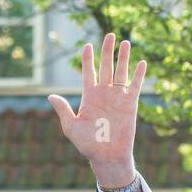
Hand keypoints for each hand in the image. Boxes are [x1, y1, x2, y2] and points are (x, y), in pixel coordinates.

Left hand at [47, 33, 146, 187]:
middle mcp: (103, 94)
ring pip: (120, 72)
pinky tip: (141, 62)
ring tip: (125, 42)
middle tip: (109, 35)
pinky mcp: (130, 104)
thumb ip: (63, 110)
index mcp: (89, 97)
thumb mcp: (71, 127)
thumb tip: (51, 96)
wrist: (106, 156)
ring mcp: (117, 98)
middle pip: (105, 67)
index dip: (88, 59)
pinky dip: (138, 75)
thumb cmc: (87, 145)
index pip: (88, 73)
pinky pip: (135, 86)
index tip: (87, 45)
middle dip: (107, 51)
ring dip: (123, 58)